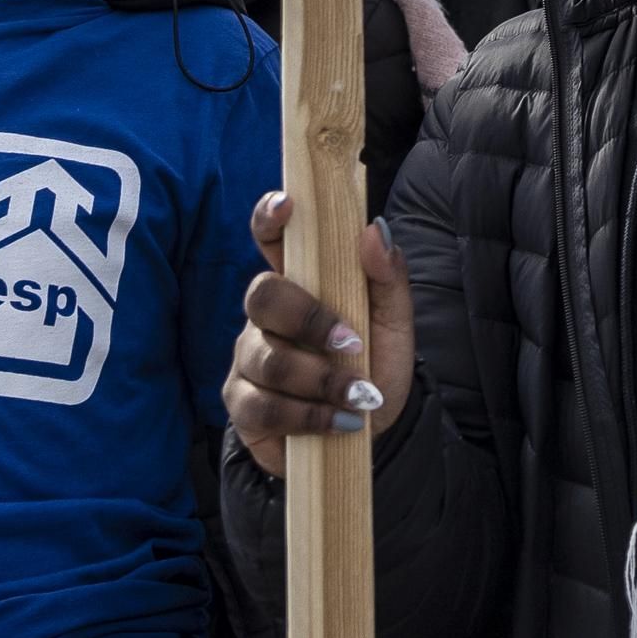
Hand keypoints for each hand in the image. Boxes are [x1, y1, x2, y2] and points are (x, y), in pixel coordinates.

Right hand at [225, 191, 414, 474]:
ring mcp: (249, 358)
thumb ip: (387, 278)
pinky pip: (263, 406)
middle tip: (351, 344)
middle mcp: (267, 315)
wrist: (371, 432)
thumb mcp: (394, 323)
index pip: (271, 237)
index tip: (286, 205)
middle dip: (308, 320)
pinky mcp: (243, 405)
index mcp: (302, 282)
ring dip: (320, 380)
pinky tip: (338, 422)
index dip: (269, 217)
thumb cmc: (375, 366)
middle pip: (261, 295)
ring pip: (266, 358)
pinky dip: (309, 416)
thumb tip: (374, 230)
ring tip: (358, 397)